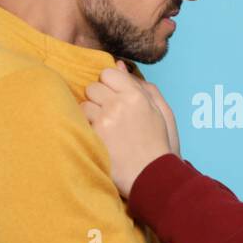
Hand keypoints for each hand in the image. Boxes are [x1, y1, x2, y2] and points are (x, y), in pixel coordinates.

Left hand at [81, 62, 173, 195]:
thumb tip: (119, 66)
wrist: (152, 176)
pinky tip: (99, 139)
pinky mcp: (94, 136)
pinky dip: (87, 129)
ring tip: (104, 129)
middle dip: (98, 100)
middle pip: (93, 87)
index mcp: (137, 95)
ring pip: (84, 104)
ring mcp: (105, 120)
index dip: (108, 85)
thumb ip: (142, 86)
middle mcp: (120, 103)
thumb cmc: (159, 144)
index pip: (108, 73)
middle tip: (109, 116)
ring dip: (90, 115)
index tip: (114, 99)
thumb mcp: (161, 111)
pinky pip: (80, 122)